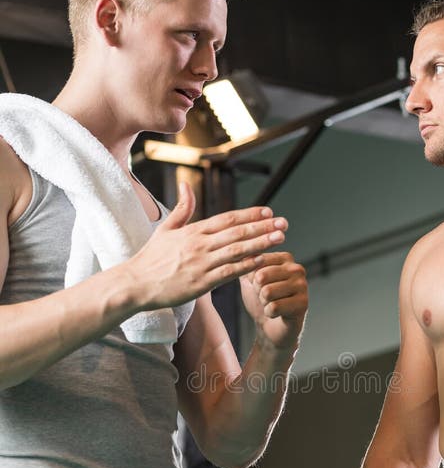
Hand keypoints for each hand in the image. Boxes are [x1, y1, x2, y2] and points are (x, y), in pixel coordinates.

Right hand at [127, 181, 287, 309]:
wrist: (136, 283)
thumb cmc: (151, 258)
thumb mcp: (165, 228)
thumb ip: (182, 208)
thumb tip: (186, 184)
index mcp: (193, 231)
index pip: (227, 218)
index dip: (250, 214)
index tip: (268, 212)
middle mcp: (200, 245)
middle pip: (237, 232)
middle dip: (263, 227)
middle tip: (284, 223)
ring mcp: (201, 263)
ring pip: (237, 250)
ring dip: (261, 243)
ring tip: (280, 239)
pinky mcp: (201, 283)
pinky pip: (228, 272)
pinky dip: (246, 266)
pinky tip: (261, 260)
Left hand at [240, 251, 307, 350]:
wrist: (270, 327)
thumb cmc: (259, 301)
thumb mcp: (248, 279)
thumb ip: (244, 263)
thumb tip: (240, 251)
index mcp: (284, 258)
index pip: (256, 262)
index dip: (251, 279)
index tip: (259, 286)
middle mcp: (296, 268)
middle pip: (261, 277)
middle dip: (257, 292)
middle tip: (266, 298)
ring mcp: (302, 286)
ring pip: (267, 292)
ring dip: (264, 303)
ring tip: (272, 304)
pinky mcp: (303, 304)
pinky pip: (274, 307)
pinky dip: (270, 313)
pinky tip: (277, 314)